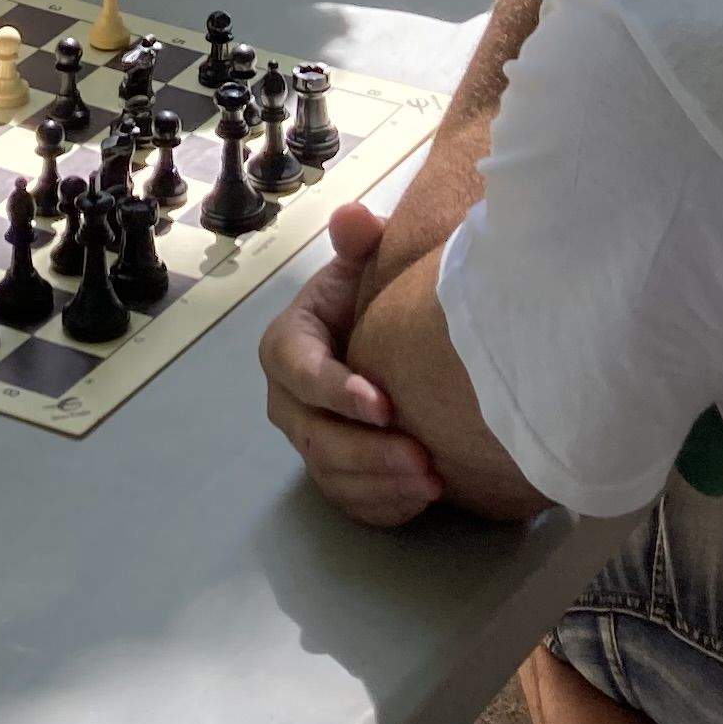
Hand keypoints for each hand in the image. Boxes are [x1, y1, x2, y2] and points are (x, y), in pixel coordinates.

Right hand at [260, 203, 438, 524]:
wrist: (392, 338)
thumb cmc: (375, 294)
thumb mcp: (369, 261)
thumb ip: (362, 240)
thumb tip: (352, 217)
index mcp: (289, 343)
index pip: (299, 370)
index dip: (336, 390)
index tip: (385, 405)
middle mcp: (290, 400)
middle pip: (314, 437)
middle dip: (366, 453)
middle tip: (421, 457)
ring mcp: (311, 441)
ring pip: (333, 477)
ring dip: (381, 485)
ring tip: (433, 481)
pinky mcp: (337, 475)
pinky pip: (352, 503)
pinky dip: (385, 506)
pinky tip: (422, 498)